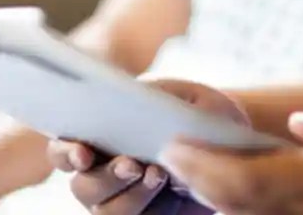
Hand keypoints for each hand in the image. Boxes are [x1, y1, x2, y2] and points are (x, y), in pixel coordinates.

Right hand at [49, 79, 248, 214]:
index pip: (65, 149)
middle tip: (134, 165)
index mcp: (103, 138)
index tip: (83, 152)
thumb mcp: (195, 99)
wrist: (237, 147)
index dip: (66, 151)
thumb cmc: (207, 115)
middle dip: (106, 177)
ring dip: (131, 197)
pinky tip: (172, 193)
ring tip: (159, 176)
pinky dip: (153, 211)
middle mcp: (105, 175)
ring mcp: (125, 202)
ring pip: (107, 212)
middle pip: (83, 187)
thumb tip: (146, 118)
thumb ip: (170, 101)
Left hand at [159, 107, 302, 214]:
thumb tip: (297, 127)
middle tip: (174, 154)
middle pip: (244, 207)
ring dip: (224, 198)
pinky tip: (251, 192)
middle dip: (201, 182)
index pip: (249, 180)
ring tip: (201, 170)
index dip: (203, 166)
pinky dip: (260, 208)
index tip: (175, 143)